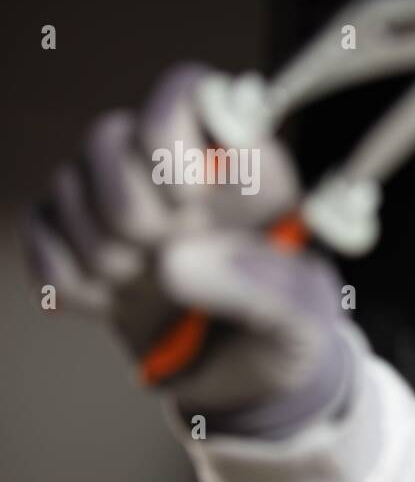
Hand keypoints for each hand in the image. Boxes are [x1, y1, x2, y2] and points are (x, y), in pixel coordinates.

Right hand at [21, 64, 354, 437]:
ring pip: (70, 178)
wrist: (248, 389)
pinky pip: (40, 227)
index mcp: (246, 171)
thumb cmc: (291, 338)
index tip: (188, 193)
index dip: (170, 125)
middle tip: (159, 250)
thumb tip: (174, 256)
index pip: (194, 92)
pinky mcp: (85, 244)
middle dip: (124, 202)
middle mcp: (181, 174)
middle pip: (112, 133)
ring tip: (136, 284)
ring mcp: (127, 206)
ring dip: (94, 242)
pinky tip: (105, 303)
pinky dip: (60, 272)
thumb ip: (263, 285)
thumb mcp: (306, 320)